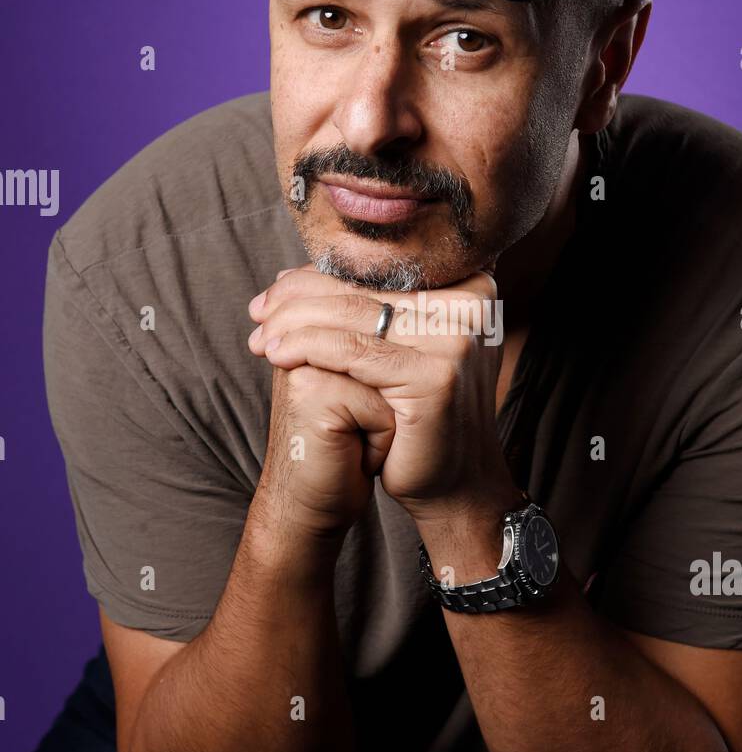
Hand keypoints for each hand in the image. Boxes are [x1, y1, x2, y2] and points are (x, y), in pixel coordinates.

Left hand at [248, 265, 517, 525]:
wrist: (455, 485)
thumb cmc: (418, 417)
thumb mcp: (400, 349)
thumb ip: (367, 308)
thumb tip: (290, 276)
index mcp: (469, 286)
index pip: (379, 267)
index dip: (319, 276)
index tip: (275, 291)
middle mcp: (473, 303)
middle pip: (366, 287)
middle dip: (300, 299)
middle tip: (258, 313)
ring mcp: (458, 338)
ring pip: (354, 316)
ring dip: (294, 323)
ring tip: (260, 338)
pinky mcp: (436, 374)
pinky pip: (354, 352)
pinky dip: (308, 348)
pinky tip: (279, 355)